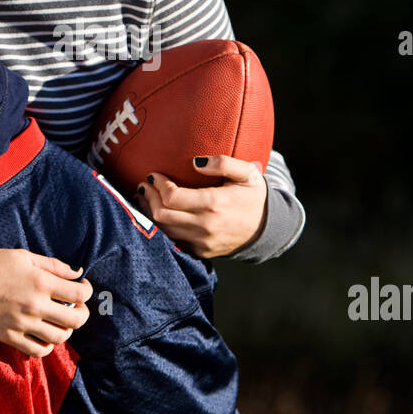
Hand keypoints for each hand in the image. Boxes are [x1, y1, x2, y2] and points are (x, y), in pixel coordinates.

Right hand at [0, 248, 92, 357]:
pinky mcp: (10, 337)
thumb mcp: (24, 256)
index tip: (82, 287)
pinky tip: (45, 336)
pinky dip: (47, 346)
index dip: (87, 291)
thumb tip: (77, 273)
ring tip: (60, 321)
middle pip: (75, 319)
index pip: (79, 294)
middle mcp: (36, 306)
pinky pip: (37, 350)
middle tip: (76, 307)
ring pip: (59, 337)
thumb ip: (53, 265)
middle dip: (82, 313)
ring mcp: (23, 324)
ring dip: (66, 330)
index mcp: (41, 282)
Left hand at [135, 155, 268, 258]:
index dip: (158, 184)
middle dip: (148, 197)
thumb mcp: (247, 173)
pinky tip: (155, 214)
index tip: (153, 175)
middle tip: (144, 185)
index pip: (172, 197)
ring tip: (144, 197)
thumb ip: (224, 162)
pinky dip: (160, 228)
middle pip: (161, 214)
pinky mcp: (201, 252)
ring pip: (163, 230)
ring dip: (148, 213)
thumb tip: (195, 162)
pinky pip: (173, 241)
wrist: (268, 229)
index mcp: (213, 204)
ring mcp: (202, 242)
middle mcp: (205, 226)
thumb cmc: (254, 197)